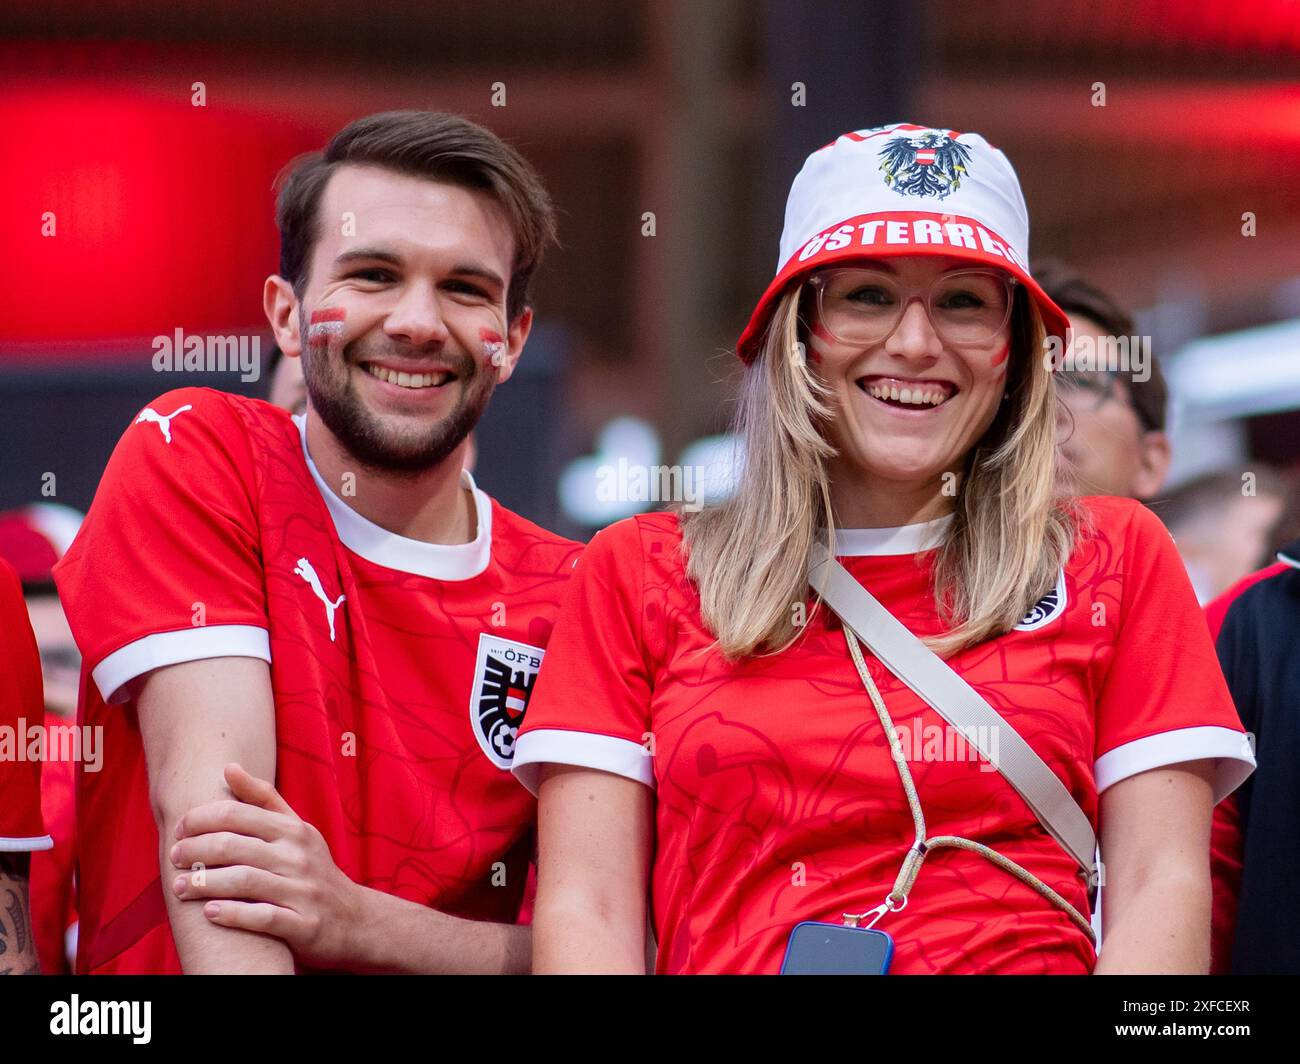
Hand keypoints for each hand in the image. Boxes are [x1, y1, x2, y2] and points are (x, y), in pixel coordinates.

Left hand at [170, 763, 362, 969]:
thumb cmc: (313, 869)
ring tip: (180, 888)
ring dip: (204, 884)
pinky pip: (263, 917)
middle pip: (234, 846)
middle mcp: (298, 856)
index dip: (201, 819)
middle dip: (195, 851)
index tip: (178, 829)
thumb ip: (262, 799)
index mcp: (293, 830)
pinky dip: (233, 915)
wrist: (353, 917)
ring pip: (244, 881)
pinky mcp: (304, 924)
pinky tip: (210, 913)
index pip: (238, 814)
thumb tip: (229, 767)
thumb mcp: (296, 829)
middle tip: (174, 858)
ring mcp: (303, 890)